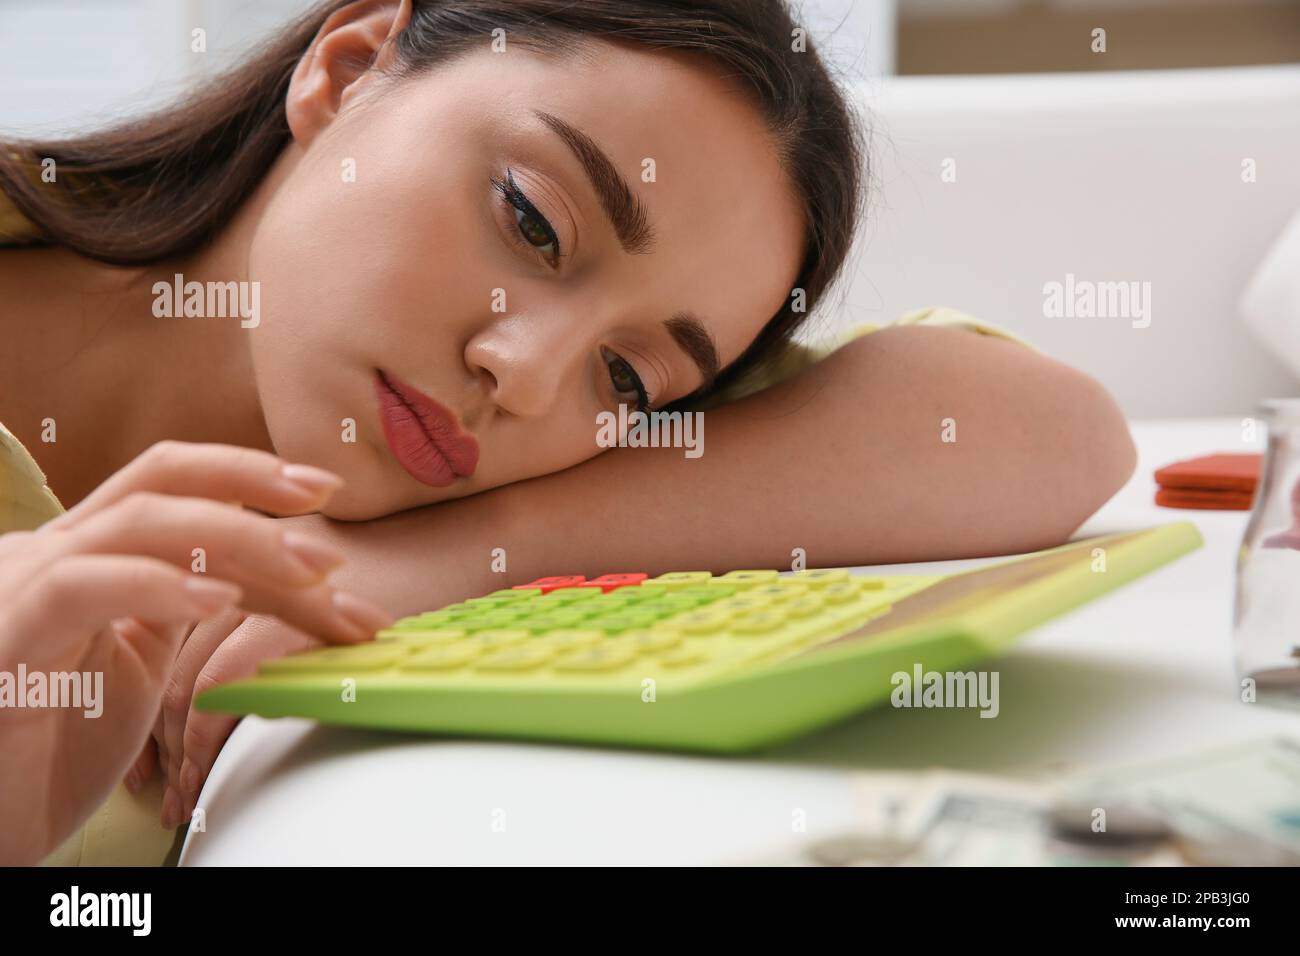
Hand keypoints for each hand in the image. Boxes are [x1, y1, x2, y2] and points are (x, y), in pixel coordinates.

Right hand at [0, 441, 392, 863]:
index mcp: (86, 553)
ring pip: (136, 523)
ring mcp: (19, 589)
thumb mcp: (142, 667)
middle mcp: (49, 553)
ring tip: (308, 575)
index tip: (328, 490)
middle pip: (162, 482)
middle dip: (257, 494)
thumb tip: (287, 581)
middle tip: (333, 545)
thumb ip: (186, 607)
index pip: (177, 485)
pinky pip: (79, 586)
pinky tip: (217, 601)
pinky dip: (156, 585)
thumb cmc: (56, 753)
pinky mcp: (2, 640)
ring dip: (236, 541)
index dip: (253, 479)